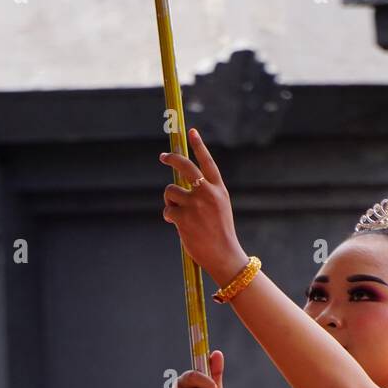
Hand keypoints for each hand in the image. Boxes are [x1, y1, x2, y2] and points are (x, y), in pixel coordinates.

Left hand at [160, 129, 246, 282]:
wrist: (224, 255)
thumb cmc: (221, 234)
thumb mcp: (220, 209)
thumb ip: (206, 194)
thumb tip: (181, 184)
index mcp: (219, 190)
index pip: (207, 162)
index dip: (199, 146)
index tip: (191, 132)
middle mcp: (207, 193)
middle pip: (184, 166)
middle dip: (172, 158)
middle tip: (164, 156)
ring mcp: (194, 204)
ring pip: (170, 191)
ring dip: (170, 201)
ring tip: (179, 214)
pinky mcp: (183, 217)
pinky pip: (167, 210)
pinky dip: (169, 216)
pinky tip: (179, 225)